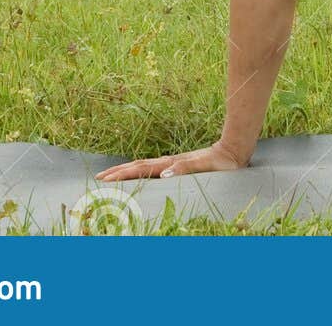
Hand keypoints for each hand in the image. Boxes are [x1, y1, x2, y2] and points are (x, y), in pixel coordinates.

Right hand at [93, 139, 252, 181]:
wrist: (233, 152)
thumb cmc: (221, 163)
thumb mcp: (205, 167)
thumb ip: (185, 169)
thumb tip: (164, 174)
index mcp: (171, 164)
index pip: (141, 169)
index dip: (123, 174)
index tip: (105, 179)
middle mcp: (169, 162)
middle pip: (137, 166)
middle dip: (118, 172)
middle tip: (98, 178)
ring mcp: (172, 163)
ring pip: (143, 166)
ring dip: (126, 170)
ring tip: (110, 175)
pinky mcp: (178, 165)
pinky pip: (152, 169)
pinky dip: (139, 171)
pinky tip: (137, 174)